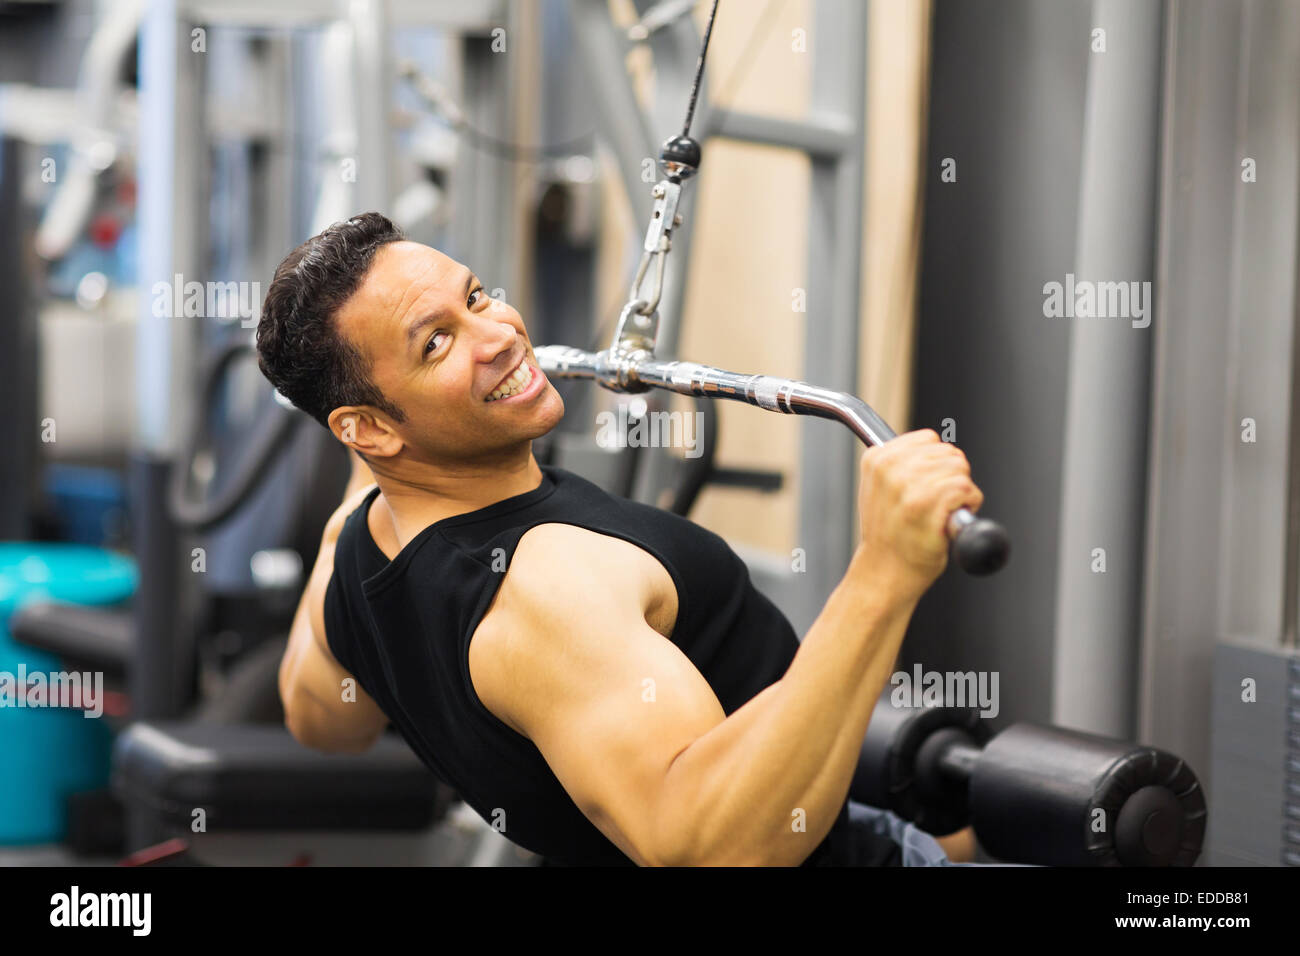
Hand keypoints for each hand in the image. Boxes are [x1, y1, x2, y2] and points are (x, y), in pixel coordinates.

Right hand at [854, 429, 983, 600]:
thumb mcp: (878, 490)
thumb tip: (932, 447)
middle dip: (951, 476)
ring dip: (961, 491)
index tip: (926, 486)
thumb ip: (899, 464)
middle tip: (935, 504)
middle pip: (949, 452)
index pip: (928, 439)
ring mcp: (909, 485)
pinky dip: (969, 504)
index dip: (936, 463)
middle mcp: (891, 468)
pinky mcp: (929, 504)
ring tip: (941, 513)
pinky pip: (967, 489)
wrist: (884, 573)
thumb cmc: (888, 535)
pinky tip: (950, 520)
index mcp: (877, 459)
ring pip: (960, 469)